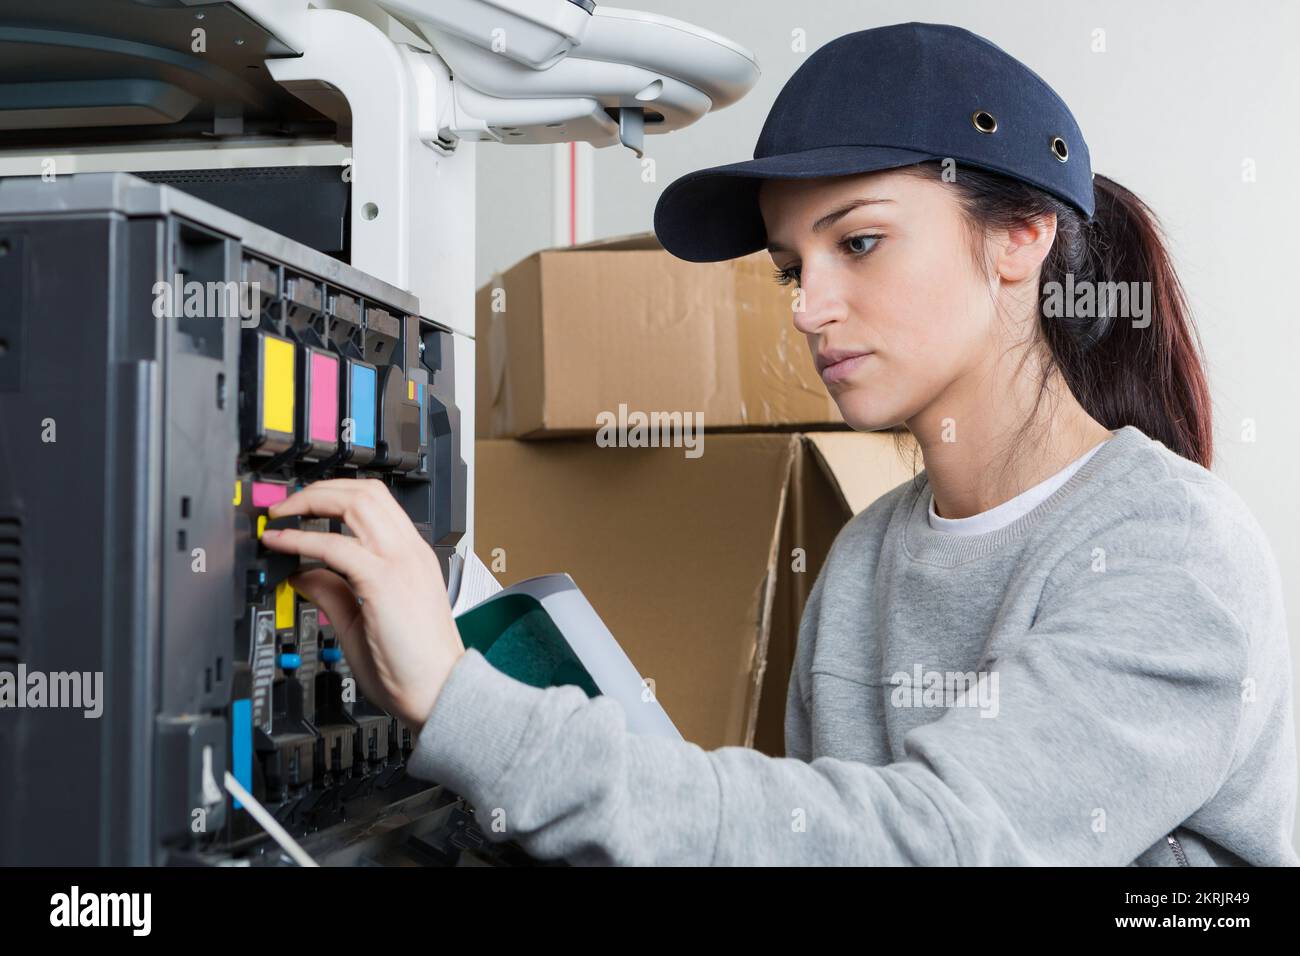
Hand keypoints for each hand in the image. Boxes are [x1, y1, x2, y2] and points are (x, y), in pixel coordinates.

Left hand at [260, 478, 464, 732]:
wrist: (439, 692)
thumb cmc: (412, 665)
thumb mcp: (362, 620)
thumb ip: (333, 592)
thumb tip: (301, 573)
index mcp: (410, 557)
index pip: (375, 503)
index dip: (335, 496)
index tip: (304, 507)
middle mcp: (408, 552)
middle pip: (365, 491)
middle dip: (318, 490)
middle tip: (286, 506)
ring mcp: (400, 562)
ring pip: (355, 502)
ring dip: (312, 502)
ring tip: (282, 516)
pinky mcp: (384, 581)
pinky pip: (335, 546)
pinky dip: (302, 539)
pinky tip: (281, 544)